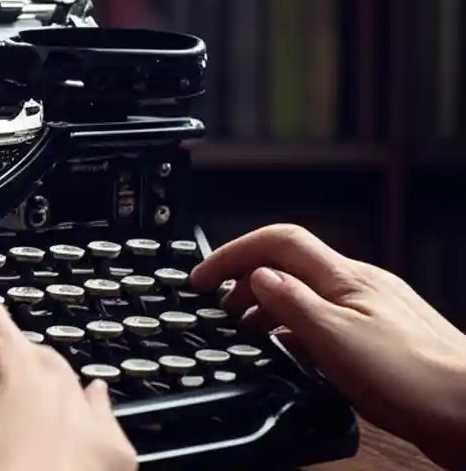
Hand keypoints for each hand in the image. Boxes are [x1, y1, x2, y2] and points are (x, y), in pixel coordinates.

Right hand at [190, 224, 465, 469]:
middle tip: (218, 311)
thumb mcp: (335, 338)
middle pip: (290, 265)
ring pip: (307, 294)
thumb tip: (256, 277)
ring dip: (268, 307)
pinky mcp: (380, 340)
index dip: (234, 252)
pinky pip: (325, 321)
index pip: (279, 241)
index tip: (203, 277)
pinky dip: (295, 331)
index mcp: (345, 278)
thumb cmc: (417, 378)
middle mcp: (359, 287)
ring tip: (247, 334)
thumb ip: (291, 302)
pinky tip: (292, 355)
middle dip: (246, 281)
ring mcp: (371, 312)